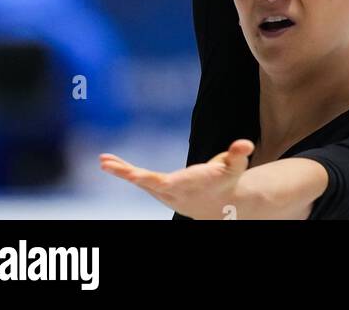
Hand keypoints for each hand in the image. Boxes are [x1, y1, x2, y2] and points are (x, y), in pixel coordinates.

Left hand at [99, 140, 254, 219]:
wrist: (220, 205)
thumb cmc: (227, 180)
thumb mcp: (234, 165)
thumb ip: (237, 154)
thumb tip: (245, 144)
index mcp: (184, 185)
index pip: (161, 182)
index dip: (146, 179)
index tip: (132, 174)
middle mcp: (170, 191)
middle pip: (144, 182)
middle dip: (124, 173)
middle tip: (106, 163)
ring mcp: (163, 191)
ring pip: (139, 181)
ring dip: (121, 170)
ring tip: (104, 160)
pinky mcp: (160, 188)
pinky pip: (140, 179)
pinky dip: (126, 171)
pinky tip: (112, 163)